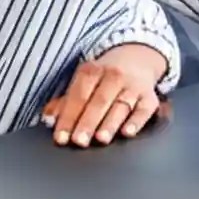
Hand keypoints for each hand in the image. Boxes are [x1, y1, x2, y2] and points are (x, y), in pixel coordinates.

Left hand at [42, 44, 167, 147]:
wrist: (137, 58)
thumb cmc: (104, 77)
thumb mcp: (83, 81)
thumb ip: (65, 101)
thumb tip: (49, 119)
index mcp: (92, 70)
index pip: (78, 95)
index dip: (69, 116)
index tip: (60, 137)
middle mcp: (114, 75)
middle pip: (100, 100)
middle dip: (88, 122)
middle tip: (79, 140)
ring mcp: (134, 86)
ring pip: (122, 105)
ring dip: (110, 123)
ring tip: (101, 138)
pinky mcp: (150, 96)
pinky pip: (145, 109)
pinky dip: (137, 121)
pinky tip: (128, 132)